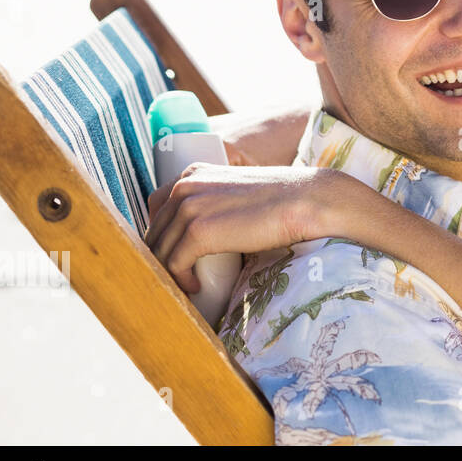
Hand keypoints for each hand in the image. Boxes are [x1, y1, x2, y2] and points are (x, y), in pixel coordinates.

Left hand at [144, 162, 362, 292]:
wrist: (308, 201)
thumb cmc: (283, 200)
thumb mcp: (238, 193)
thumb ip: (216, 203)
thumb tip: (207, 233)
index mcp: (193, 174)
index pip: (157, 208)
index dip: (162, 234)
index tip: (176, 254)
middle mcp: (185, 185)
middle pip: (154, 230)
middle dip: (161, 256)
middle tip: (180, 276)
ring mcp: (189, 207)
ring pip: (159, 250)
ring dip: (169, 272)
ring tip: (188, 284)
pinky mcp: (199, 231)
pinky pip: (174, 263)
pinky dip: (181, 279)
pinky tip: (195, 286)